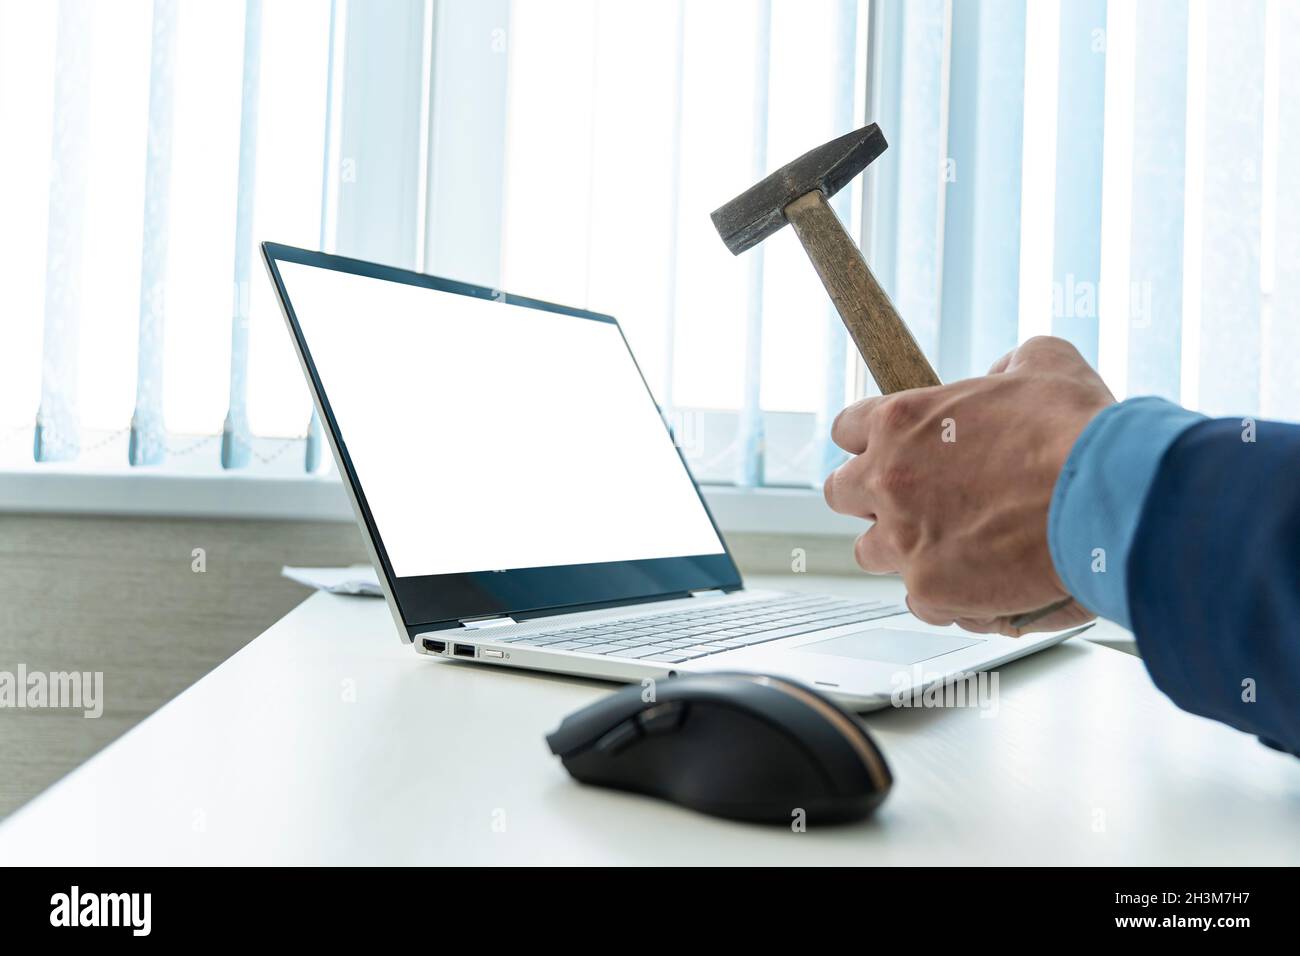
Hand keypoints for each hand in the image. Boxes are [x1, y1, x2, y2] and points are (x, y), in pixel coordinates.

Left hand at [823, 336, 1114, 634]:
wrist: (1109, 500)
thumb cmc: (1078, 432)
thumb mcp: (1045, 363)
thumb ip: (1008, 367)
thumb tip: (1003, 374)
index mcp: (902, 422)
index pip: (847, 429)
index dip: (869, 440)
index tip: (888, 450)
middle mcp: (890, 481)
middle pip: (843, 494)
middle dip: (870, 498)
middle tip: (910, 500)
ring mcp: (905, 540)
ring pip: (871, 552)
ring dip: (901, 549)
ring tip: (948, 546)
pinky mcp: (932, 590)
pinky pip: (919, 601)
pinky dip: (943, 595)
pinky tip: (977, 583)